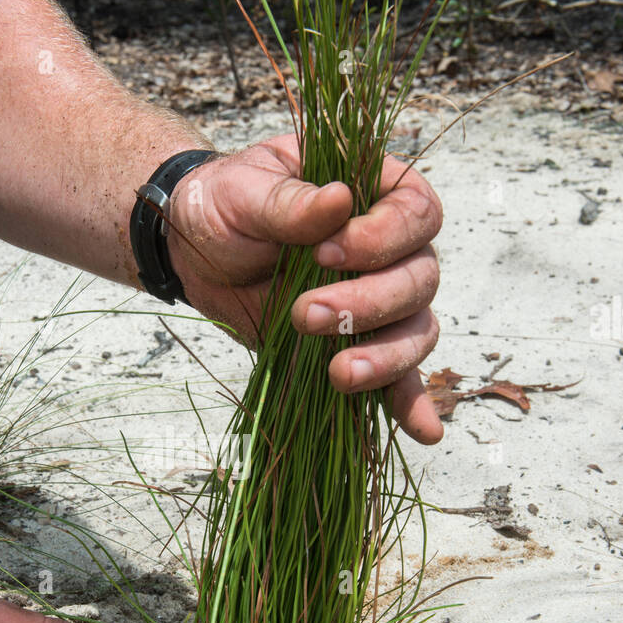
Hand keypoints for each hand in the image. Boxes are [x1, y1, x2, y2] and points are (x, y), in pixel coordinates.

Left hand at [169, 136, 442, 444]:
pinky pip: (398, 378)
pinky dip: (410, 403)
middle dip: (370, 304)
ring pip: (415, 331)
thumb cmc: (228, 204)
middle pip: (420, 280)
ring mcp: (381, 302)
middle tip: (306, 314)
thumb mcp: (246, 190)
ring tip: (339, 373)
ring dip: (384, 357)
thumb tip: (338, 200)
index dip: (383, 238)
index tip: (325, 253)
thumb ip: (290, 202)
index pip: (417, 214)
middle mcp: (393, 249)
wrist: (198, 249)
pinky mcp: (359, 346)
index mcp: (378, 194)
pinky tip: (424, 431)